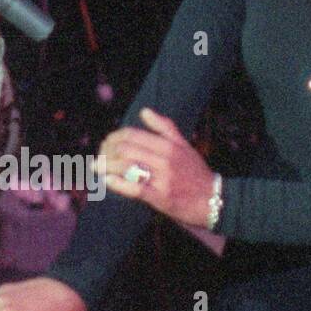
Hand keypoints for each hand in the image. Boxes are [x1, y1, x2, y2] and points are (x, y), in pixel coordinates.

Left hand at [98, 107, 216, 227]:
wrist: (213, 199)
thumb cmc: (196, 172)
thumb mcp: (184, 145)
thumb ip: (164, 127)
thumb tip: (144, 111)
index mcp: (168, 145)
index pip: (133, 135)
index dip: (114, 137)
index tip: (107, 143)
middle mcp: (165, 159)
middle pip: (126, 149)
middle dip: (107, 152)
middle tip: (99, 157)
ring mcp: (162, 179)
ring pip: (127, 166)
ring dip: (107, 166)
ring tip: (97, 168)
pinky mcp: (161, 198)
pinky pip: (135, 188)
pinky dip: (118, 184)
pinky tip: (107, 181)